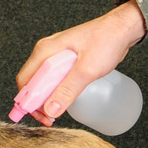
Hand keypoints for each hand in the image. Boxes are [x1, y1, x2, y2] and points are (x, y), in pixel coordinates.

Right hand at [16, 1, 146, 125]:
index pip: (25, 80)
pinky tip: (65, 98)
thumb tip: (51, 109)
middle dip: (37, 102)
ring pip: (43, 80)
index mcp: (45, 50)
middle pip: (32, 81)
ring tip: (57, 111)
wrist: (122, 28)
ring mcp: (56, 54)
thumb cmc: (106, 41)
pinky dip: (55, 90)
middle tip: (50, 118)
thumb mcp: (87, 69)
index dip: (28, 101)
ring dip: (46, 97)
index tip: (40, 117)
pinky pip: (54, 77)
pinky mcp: (66, 58)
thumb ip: (68, 89)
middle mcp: (47, 51)